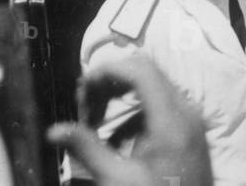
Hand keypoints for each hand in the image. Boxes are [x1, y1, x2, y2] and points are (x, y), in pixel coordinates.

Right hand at [47, 55, 211, 185]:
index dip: (108, 70)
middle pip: (147, 73)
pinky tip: (114, 140)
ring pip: (153, 88)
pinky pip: (161, 107)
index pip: (141, 70)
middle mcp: (187, 111)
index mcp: (171, 120)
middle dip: (110, 84)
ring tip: (92, 124)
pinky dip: (135, 114)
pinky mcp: (191, 129)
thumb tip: (53, 131)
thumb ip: (87, 149)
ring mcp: (192, 119)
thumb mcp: (117, 180)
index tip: (81, 87)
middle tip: (83, 106)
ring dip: (120, 99)